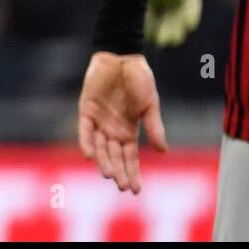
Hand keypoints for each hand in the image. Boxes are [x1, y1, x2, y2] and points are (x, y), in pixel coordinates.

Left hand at [78, 51, 166, 193]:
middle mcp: (112, 129)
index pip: (130, 158)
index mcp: (129, 131)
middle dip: (119, 172)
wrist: (122, 58)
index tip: (136, 190)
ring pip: (100, 147)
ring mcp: (99, 120)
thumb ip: (154, 127)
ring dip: (104, 160)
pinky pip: (85, 130)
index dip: (133, 173)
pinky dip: (87, 141)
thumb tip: (162, 151)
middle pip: (115, 156)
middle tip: (123, 187)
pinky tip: (91, 154)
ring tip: (109, 174)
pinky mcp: (86, 109)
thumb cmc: (140, 80)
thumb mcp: (150, 105)